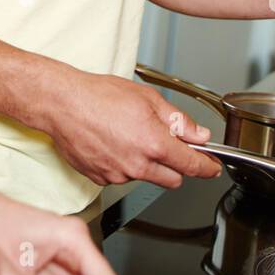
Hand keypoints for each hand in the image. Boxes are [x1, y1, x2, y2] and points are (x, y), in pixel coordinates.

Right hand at [35, 65, 222, 189]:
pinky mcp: (100, 179)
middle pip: (173, 179)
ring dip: (146, 164)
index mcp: (153, 143)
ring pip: (145, 177)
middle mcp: (137, 165)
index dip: (206, 167)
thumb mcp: (147, 98)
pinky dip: (123, 164)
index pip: (191, 165)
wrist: (62, 104)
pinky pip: (121, 176)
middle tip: (166, 144)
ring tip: (127, 135)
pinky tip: (112, 143)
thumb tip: (198, 134)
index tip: (212, 167)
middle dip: (176, 165)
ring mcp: (118, 175)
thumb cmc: (99, 95)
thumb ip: (177, 120)